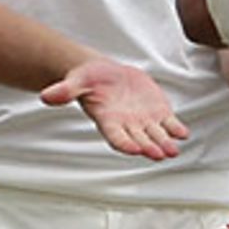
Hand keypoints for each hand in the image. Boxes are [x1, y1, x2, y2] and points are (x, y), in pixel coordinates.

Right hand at [41, 59, 188, 159]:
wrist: (107, 74)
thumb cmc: (90, 80)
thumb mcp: (76, 81)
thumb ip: (64, 91)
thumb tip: (45, 96)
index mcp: (108, 121)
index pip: (116, 137)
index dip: (124, 144)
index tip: (133, 149)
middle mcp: (128, 125)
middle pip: (139, 140)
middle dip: (149, 147)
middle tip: (158, 154)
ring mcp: (144, 120)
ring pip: (157, 136)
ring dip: (165, 143)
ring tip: (173, 150)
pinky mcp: (158, 112)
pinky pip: (169, 124)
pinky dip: (176, 129)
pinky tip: (183, 133)